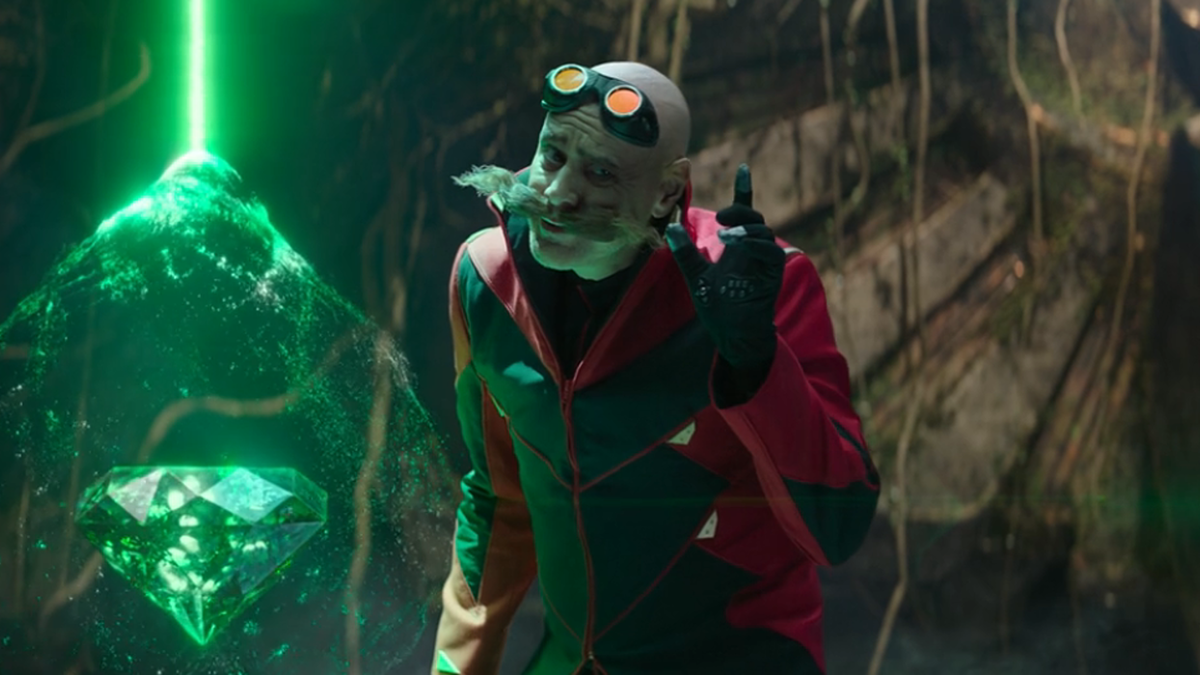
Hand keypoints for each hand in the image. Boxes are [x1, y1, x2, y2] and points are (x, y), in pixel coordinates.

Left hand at [666, 164, 783, 371]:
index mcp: (739, 246)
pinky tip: (737, 243)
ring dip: (745, 229)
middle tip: (723, 217)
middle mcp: (754, 250)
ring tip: (725, 235)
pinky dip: (754, 244)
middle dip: (741, 209)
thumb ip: (685, 253)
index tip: (743, 168)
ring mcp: (765, 261)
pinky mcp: (772, 274)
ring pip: (764, 231)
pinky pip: (769, 252)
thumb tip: (670, 227)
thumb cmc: (718, 308)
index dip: (745, 190)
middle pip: (755, 217)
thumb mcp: (696, 276)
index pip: (743, 214)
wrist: (732, 334)